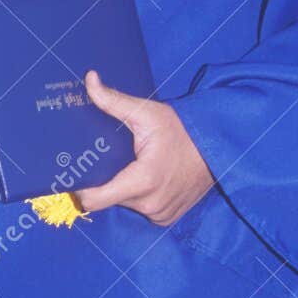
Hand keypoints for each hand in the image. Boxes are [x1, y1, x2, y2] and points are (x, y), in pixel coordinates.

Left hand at [75, 70, 214, 225]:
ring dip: (125, 188)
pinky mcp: (168, 218)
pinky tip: (148, 177)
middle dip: (107, 180)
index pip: (95, 200)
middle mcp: (150, 204)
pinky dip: (141, 197)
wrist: (219, 147)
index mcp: (142, 181)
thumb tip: (89, 79)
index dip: (82, 188)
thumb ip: (113, 101)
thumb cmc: (182, 129)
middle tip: (112, 159)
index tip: (78, 172)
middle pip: (110, 198)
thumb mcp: (147, 112)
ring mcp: (160, 214)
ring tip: (132, 166)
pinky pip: (143, 210)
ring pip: (126, 204)